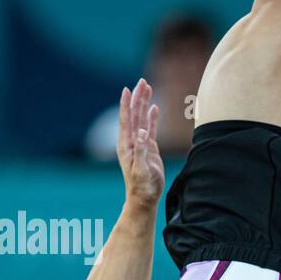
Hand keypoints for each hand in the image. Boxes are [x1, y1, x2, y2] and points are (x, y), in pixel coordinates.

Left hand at [117, 78, 163, 206]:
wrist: (145, 197)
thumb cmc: (142, 186)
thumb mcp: (141, 169)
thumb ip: (142, 150)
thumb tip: (143, 132)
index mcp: (127, 144)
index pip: (126, 119)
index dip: (126, 104)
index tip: (127, 89)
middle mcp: (132, 140)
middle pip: (134, 114)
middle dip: (138, 97)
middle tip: (142, 82)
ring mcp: (140, 143)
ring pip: (142, 118)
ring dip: (144, 103)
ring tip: (148, 88)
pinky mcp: (150, 148)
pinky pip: (150, 128)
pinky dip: (152, 117)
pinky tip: (154, 107)